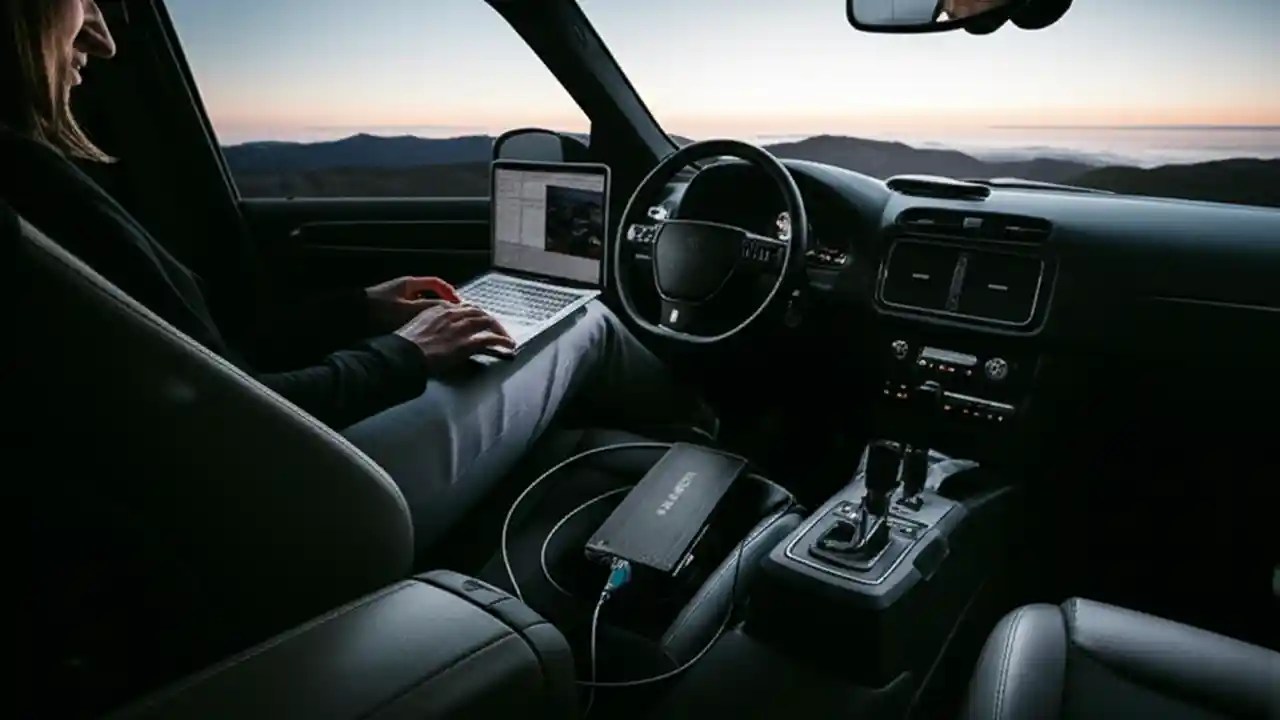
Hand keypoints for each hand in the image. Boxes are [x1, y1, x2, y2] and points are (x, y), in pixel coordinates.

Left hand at [365, 276, 460, 332]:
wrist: (352, 316)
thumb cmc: (378, 310)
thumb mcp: (408, 309)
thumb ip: (430, 307)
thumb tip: (449, 308)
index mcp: (410, 283)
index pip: (437, 283)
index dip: (450, 293)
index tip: (458, 304)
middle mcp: (404, 289)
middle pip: (430, 294)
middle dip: (441, 306)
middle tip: (450, 317)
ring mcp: (397, 299)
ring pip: (420, 305)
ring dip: (429, 315)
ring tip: (436, 326)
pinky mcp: (390, 310)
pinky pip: (410, 313)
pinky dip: (418, 320)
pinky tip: (418, 331)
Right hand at [395, 303, 514, 371]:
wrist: (403, 355)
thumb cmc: (405, 346)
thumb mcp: (416, 328)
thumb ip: (430, 326)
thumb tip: (437, 333)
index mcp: (438, 309)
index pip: (463, 307)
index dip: (474, 314)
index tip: (479, 320)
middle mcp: (452, 314)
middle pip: (478, 312)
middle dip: (489, 320)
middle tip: (496, 328)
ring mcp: (460, 328)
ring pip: (487, 322)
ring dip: (499, 329)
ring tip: (506, 337)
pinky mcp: (467, 343)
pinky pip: (490, 339)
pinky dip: (502, 341)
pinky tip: (508, 345)